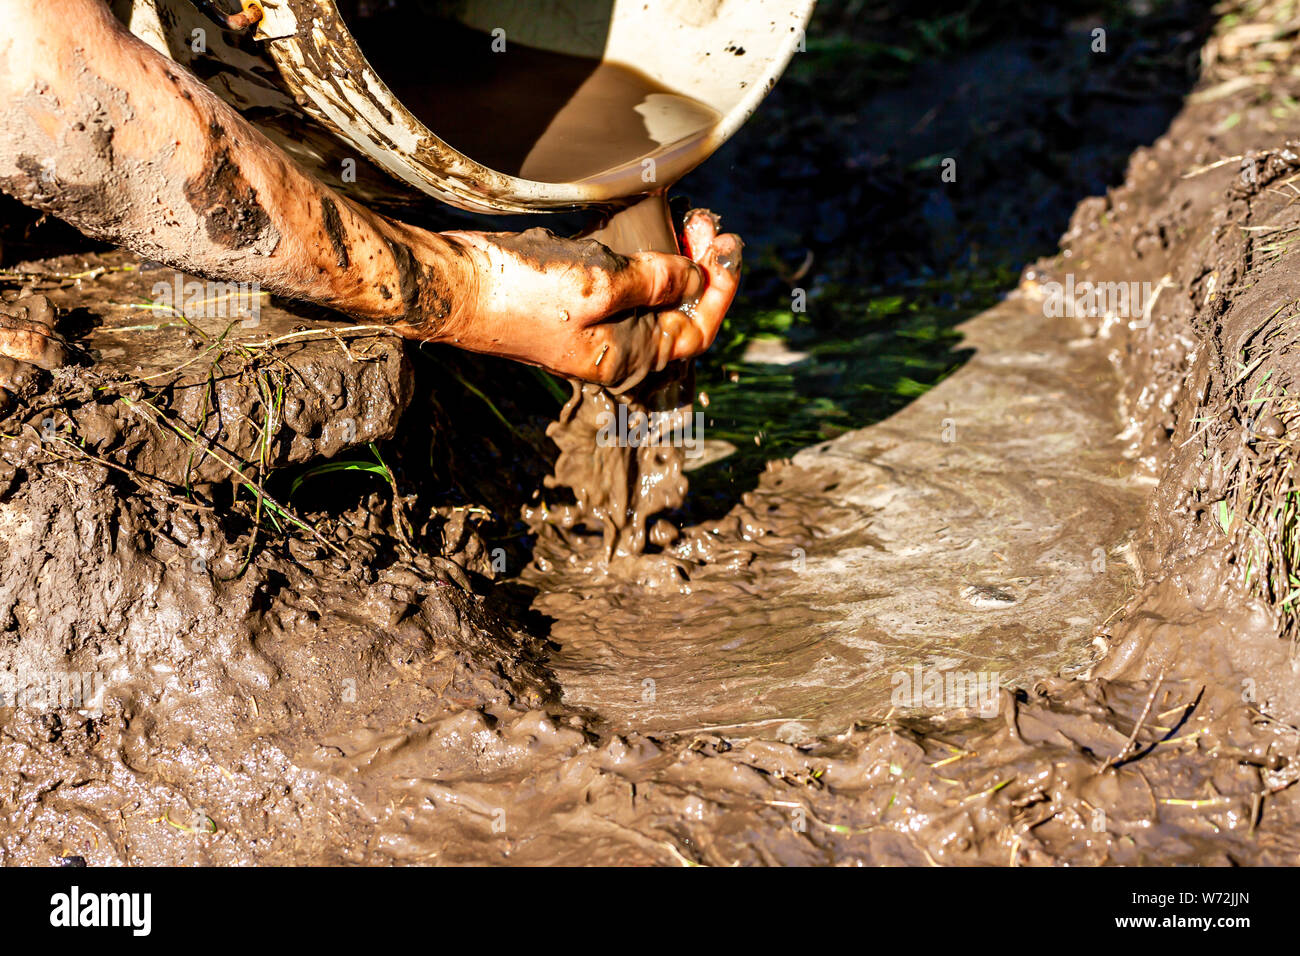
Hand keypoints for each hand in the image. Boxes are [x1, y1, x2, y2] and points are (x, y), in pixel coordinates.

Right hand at [432, 209, 740, 388]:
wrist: (456, 286)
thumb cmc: (524, 292)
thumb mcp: (603, 285)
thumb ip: (656, 282)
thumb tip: (696, 278)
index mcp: (629, 355)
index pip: (696, 332)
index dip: (719, 291)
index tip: (727, 248)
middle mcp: (617, 345)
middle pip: (678, 311)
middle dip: (701, 265)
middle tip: (706, 222)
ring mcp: (595, 324)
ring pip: (653, 292)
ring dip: (675, 255)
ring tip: (686, 215)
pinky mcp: (574, 299)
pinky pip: (623, 279)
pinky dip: (642, 252)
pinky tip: (646, 222)